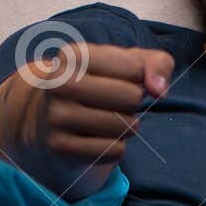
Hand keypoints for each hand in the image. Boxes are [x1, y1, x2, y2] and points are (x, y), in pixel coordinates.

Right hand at [0, 41, 173, 197]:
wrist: (45, 119)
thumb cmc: (95, 85)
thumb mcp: (124, 64)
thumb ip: (155, 63)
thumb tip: (160, 90)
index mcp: (73, 54)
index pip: (136, 68)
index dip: (140, 78)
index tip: (122, 79)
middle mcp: (59, 83)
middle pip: (132, 97)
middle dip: (133, 104)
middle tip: (113, 103)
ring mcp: (56, 116)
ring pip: (124, 126)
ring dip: (126, 127)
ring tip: (106, 120)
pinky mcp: (59, 147)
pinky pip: (114, 151)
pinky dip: (115, 148)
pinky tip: (97, 139)